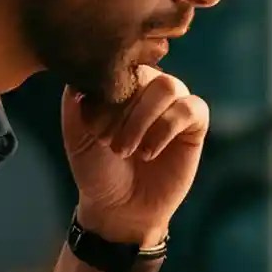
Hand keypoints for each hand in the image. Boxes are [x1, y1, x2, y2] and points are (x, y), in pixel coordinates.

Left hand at [62, 65, 209, 245]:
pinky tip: (149, 152)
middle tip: (108, 143)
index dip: (106, 93)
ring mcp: (174, 103)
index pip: (119, 64)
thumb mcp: (76, 130)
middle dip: (122, 110)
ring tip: (126, 149)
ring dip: (142, 119)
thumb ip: (76, 97)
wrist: (118, 207)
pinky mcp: (195, 125)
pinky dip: (166, 128)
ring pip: (168, 86)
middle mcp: (150, 85)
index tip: (93, 128)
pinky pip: (190, 109)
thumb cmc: (96, 167)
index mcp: (123, 80)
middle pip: (144, 73)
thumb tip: (89, 70)